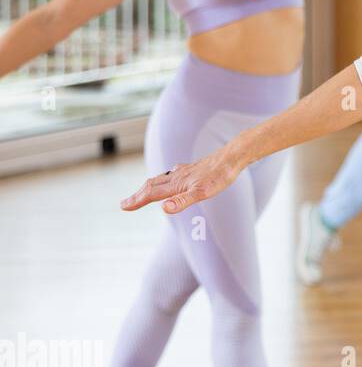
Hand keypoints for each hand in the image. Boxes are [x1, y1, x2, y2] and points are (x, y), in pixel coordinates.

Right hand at [120, 146, 243, 214]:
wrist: (232, 158)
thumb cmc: (219, 176)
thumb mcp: (202, 192)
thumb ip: (182, 201)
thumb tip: (164, 208)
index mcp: (176, 183)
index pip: (151, 194)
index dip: (137, 201)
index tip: (123, 207)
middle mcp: (176, 176)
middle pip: (151, 185)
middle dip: (138, 195)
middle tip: (124, 204)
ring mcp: (184, 171)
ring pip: (161, 179)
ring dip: (148, 187)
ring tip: (141, 193)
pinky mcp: (192, 169)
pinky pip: (172, 174)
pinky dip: (164, 179)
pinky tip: (170, 178)